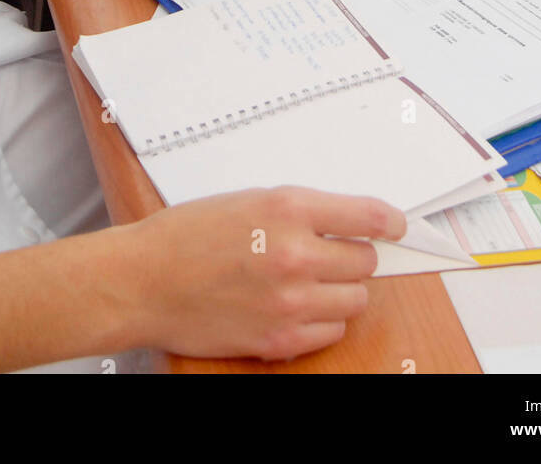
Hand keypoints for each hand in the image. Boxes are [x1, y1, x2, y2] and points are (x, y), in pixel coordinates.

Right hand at [112, 186, 406, 361]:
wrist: (144, 281)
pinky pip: (332, 332)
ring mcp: (290, 301)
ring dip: (340, 290)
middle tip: (332, 253)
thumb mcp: (250, 201)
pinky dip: (323, 321)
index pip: (367, 216)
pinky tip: (298, 307)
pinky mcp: (279, 339)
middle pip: (365, 261)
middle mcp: (295, 253)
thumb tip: (347, 223)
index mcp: (287, 208)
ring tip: (310, 282)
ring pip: (354, 299)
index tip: (397, 226)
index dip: (389, 222)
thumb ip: (301, 211)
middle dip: (354, 256)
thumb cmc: (187, 235)